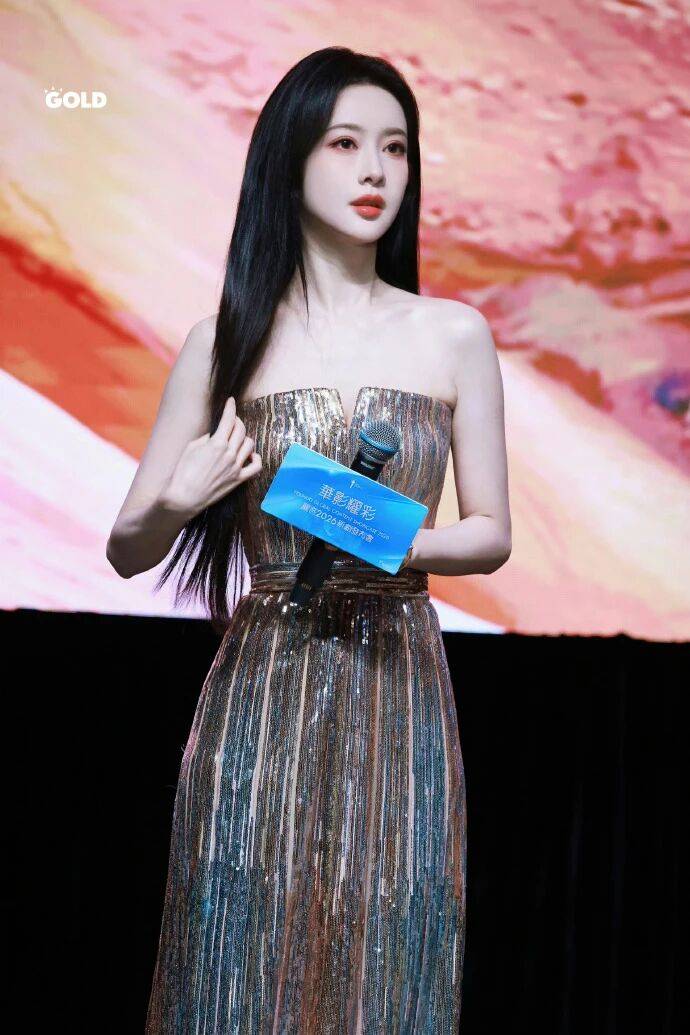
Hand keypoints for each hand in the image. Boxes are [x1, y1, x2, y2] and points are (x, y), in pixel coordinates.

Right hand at [162, 396, 261, 515]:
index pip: (229, 419)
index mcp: (217, 444)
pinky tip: (250, 455)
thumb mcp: (191, 448)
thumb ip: (207, 438)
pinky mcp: (238, 480)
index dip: (231, 407)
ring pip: (249, 445)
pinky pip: (256, 467)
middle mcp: (229, 454)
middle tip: (231, 420)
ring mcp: (236, 467)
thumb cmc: (182, 472)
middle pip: (241, 430)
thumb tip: (215, 435)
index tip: (231, 401)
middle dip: (237, 421)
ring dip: (244, 437)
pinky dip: (256, 458)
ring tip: (237, 437)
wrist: (183, 498)